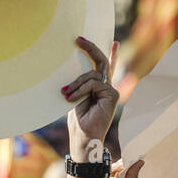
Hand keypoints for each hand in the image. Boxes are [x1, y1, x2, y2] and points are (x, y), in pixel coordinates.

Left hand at [65, 38, 118, 159]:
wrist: (83, 138)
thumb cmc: (78, 121)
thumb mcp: (76, 97)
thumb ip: (80, 83)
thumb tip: (74, 67)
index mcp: (99, 87)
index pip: (105, 66)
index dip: (107, 53)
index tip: (99, 42)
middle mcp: (107, 87)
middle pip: (101, 61)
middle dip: (90, 48)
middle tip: (78, 39)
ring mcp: (111, 90)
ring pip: (93, 74)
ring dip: (76, 83)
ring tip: (65, 94)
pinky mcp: (112, 95)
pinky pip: (93, 83)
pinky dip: (80, 89)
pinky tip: (71, 98)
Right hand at [101, 159, 144, 177]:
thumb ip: (133, 175)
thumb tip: (140, 160)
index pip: (120, 168)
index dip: (126, 162)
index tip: (135, 156)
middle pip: (112, 168)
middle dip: (120, 165)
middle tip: (128, 164)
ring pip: (107, 172)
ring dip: (118, 172)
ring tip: (127, 177)